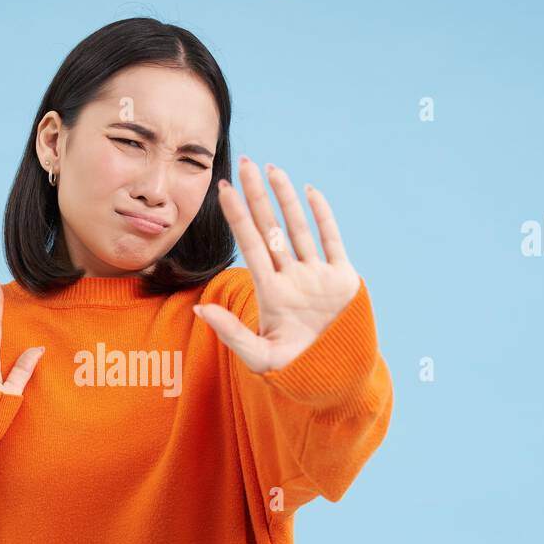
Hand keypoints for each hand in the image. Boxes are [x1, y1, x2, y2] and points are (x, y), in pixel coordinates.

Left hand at [193, 157, 361, 373]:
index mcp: (270, 292)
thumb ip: (231, 332)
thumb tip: (199, 307)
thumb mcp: (259, 356)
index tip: (222, 190)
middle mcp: (291, 278)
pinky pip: (332, 241)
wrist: (334, 380)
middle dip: (257, 195)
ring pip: (299, 228)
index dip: (236, 217)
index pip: (249, 245)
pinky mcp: (343, 279)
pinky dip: (322, 216)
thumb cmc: (294, 372)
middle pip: (271, 228)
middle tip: (243, 163)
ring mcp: (317, 276)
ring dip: (286, 198)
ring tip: (272, 168)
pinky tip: (310, 191)